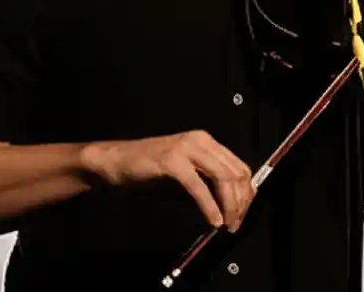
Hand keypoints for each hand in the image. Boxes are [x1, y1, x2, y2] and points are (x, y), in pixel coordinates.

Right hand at [80, 130, 253, 230]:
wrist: (117, 160)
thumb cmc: (149, 167)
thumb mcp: (186, 170)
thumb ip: (208, 178)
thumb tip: (232, 202)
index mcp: (207, 141)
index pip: (239, 166)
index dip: (246, 192)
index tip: (243, 213)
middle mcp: (201, 140)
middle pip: (235, 172)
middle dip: (240, 201)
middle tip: (236, 223)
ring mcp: (186, 148)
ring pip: (222, 177)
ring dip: (229, 204)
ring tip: (227, 223)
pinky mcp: (173, 161)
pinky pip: (199, 187)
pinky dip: (210, 206)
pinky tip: (213, 219)